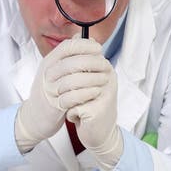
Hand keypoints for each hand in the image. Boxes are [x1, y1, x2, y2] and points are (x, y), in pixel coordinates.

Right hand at [14, 37, 105, 152]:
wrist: (34, 116)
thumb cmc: (51, 91)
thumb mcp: (57, 70)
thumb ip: (71, 55)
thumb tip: (87, 38)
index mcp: (49, 61)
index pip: (67, 47)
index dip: (85, 45)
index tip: (99, 49)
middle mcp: (48, 73)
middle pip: (72, 62)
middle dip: (93, 62)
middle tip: (106, 65)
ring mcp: (50, 90)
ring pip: (73, 80)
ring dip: (92, 78)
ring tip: (105, 78)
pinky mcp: (54, 105)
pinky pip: (72, 97)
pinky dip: (86, 93)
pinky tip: (97, 92)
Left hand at [58, 53, 123, 170]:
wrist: (100, 134)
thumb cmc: (91, 106)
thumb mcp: (87, 80)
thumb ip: (82, 59)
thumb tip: (76, 35)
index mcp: (105, 69)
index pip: (82, 56)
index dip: (67, 68)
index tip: (62, 80)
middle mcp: (108, 79)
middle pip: (75, 72)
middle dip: (64, 86)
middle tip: (65, 96)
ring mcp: (104, 94)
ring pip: (71, 91)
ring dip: (67, 101)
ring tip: (74, 107)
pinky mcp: (98, 110)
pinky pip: (73, 107)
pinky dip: (71, 114)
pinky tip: (79, 118)